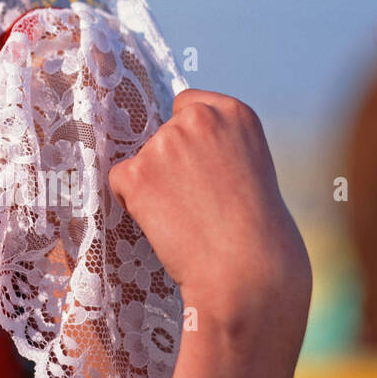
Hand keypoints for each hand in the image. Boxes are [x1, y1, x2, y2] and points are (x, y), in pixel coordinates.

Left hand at [106, 88, 310, 324]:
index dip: (189, 139)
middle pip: (161, 135)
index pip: (187, 104)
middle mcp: (196, 120)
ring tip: (190, 216)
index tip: (204, 167)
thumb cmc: (256, 230)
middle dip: (171, 164)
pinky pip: (120, 182)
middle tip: (201, 201)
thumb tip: (172, 139)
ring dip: (154, 186)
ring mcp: (163, 144)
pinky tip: (168, 222)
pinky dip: (135, 204)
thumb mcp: (250, 166)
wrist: (249, 272)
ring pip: (141, 161)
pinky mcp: (136, 172)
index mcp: (232, 112)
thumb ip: (216, 143)